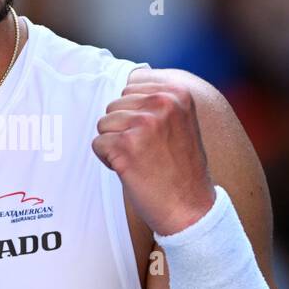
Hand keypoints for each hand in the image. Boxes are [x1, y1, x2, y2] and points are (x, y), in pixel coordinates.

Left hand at [92, 73, 216, 235]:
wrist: (190, 209)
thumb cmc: (181, 168)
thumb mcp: (181, 122)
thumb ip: (158, 100)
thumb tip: (127, 79)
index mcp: (178, 93)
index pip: (132, 84)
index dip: (135, 110)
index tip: (153, 132)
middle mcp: (162, 103)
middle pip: (115, 103)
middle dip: (123, 128)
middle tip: (147, 150)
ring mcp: (144, 124)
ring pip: (104, 123)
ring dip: (115, 144)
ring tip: (141, 159)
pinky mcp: (126, 146)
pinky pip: (98, 144)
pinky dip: (108, 160)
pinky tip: (131, 170)